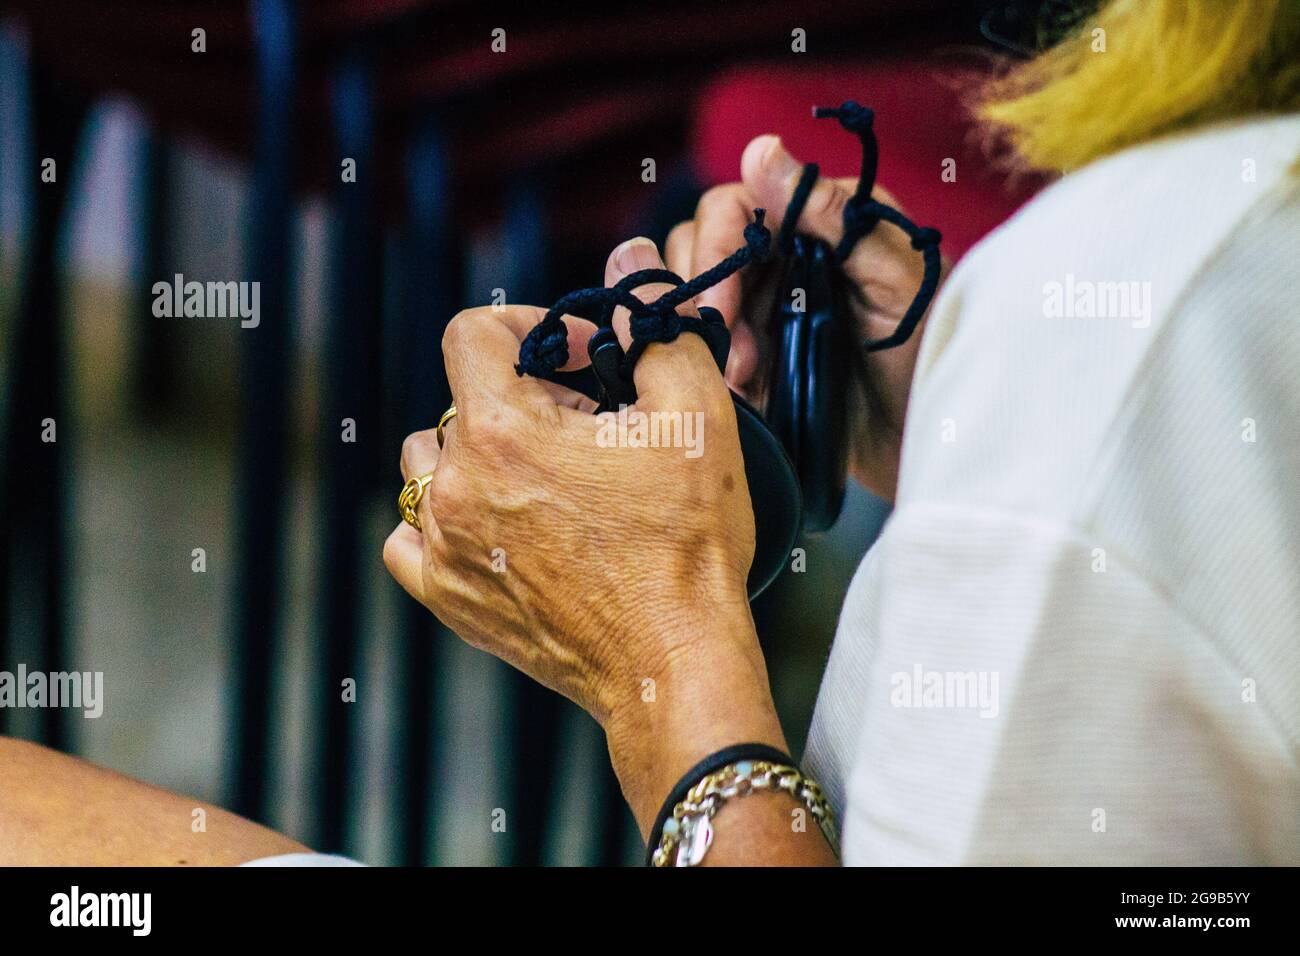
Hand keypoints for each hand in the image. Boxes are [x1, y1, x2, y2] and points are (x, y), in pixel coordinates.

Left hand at [383, 238, 786, 830]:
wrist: (674, 663)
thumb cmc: (688, 546)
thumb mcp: (699, 417)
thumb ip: (659, 331)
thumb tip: (636, 267)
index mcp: (502, 432)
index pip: (471, 333)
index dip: (531, 326)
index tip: (579, 357)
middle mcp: (455, 487)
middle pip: (458, 400)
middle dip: (523, 396)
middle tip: (587, 427)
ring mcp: (444, 547)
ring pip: (426, 465)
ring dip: (475, 454)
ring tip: (542, 476)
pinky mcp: (449, 599)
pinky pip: (409, 537)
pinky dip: (443, 520)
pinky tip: (498, 526)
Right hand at [666, 134, 947, 500]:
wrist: (933, 445)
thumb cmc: (932, 354)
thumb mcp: (897, 279)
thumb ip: (831, 215)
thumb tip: (760, 148)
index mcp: (818, 226)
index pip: (735, 208)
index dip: (717, 250)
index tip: (722, 308)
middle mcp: (782, 261)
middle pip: (698, 248)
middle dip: (705, 299)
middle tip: (738, 356)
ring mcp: (763, 312)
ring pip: (689, 297)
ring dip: (701, 334)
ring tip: (742, 376)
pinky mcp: (750, 362)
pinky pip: (698, 348)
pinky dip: (701, 363)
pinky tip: (733, 390)